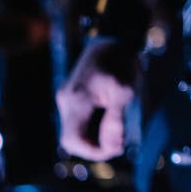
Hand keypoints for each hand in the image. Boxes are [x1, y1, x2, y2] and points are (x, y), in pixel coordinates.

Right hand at [56, 38, 137, 160]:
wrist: (113, 40)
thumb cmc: (121, 64)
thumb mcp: (125, 92)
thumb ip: (115, 120)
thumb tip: (112, 147)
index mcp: (77, 100)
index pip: (72, 140)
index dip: (93, 152)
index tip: (116, 149)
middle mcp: (65, 100)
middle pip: (71, 138)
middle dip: (94, 145)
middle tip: (119, 141)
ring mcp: (66, 97)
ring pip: (74, 130)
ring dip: (93, 136)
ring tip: (116, 128)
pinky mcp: (71, 95)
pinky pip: (77, 119)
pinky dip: (91, 126)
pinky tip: (109, 119)